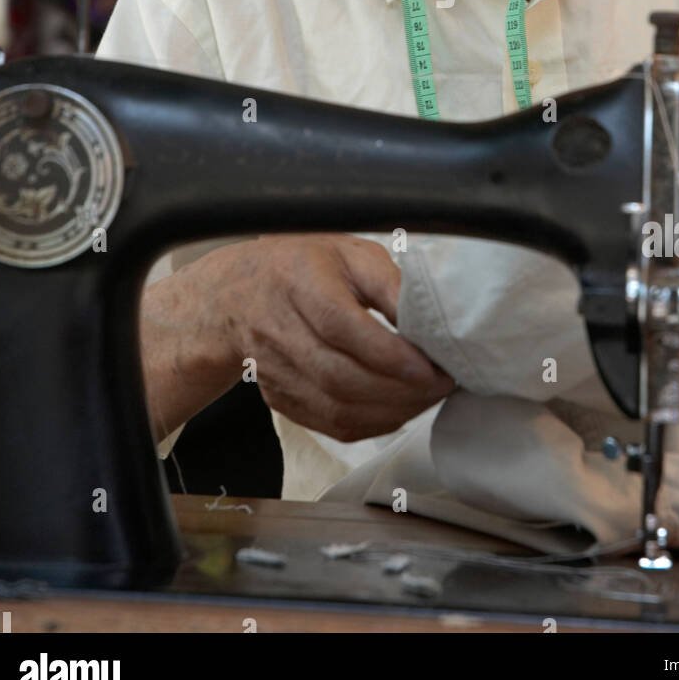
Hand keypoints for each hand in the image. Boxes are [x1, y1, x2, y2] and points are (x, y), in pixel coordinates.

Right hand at [142, 234, 453, 443]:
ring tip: (427, 397)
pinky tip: (399, 409)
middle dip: (400, 390)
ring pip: (336, 409)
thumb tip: (428, 319)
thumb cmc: (303, 267)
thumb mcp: (350, 254)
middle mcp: (279, 331)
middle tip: (442, 384)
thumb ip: (388, 284)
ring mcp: (276, 372)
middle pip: (340, 377)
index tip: (432, 364)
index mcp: (298, 284)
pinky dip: (372, 425)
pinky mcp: (281, 399)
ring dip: (391, 411)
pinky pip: (330, 425)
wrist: (236, 295)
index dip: (389, 354)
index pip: (341, 327)